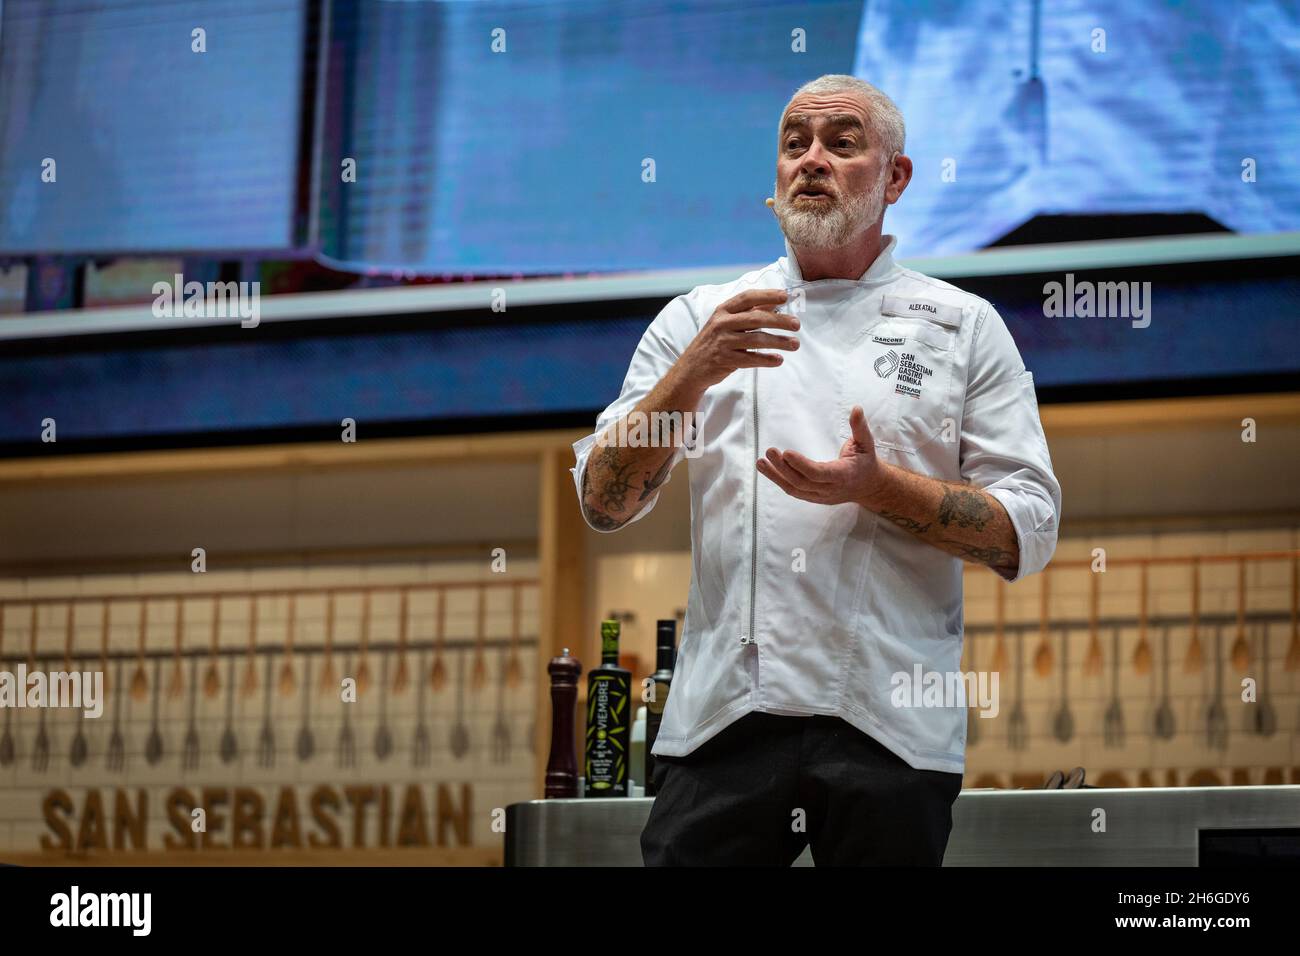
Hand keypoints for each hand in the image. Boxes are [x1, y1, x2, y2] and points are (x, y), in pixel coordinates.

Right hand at [672, 288, 799, 396]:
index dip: (767, 295)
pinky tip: (779, 360)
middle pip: (756, 318)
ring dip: (779, 342)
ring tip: (795, 344)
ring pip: (756, 339)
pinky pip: (751, 359)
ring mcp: (723, 342)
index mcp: (723, 311)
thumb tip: (775, 303)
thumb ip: (749, 313)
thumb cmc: (713, 342)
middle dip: (779, 320)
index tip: (785, 296)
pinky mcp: (725, 360)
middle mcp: (722, 324)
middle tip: (797, 324)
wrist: (691, 369)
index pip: (747, 297)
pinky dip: (766, 359)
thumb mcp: (726, 323)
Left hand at [756, 405, 885, 506]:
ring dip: (776, 476)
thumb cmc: (865, 462)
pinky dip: (778, 481)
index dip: (802, 465)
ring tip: (761, 462)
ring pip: (794, 489)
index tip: (786, 452)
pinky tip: (766, 469)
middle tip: (770, 451)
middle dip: (784, 468)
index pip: (819, 473)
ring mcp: (820, 496)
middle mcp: (830, 489)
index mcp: (844, 475)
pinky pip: (793, 490)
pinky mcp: (813, 497)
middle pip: (802, 482)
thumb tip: (856, 408)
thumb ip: (859, 427)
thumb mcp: (866, 444)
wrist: (868, 486)